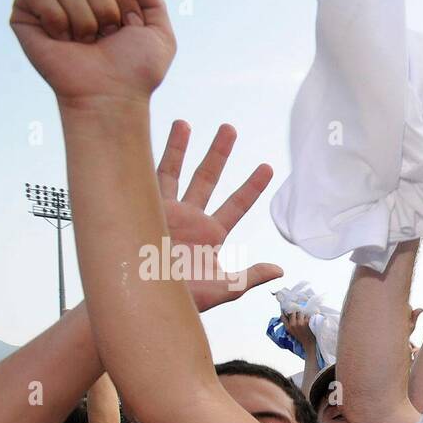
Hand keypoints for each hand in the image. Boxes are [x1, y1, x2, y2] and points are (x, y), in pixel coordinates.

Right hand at [10, 0, 174, 107]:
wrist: (111, 97)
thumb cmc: (136, 71)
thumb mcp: (160, 34)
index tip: (129, 27)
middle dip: (105, 8)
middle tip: (106, 37)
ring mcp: (50, 7)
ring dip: (83, 19)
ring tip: (85, 43)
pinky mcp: (25, 16)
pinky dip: (55, 18)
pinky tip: (62, 39)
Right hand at [156, 120, 282, 310]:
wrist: (143, 300)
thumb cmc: (183, 300)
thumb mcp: (222, 288)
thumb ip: (249, 276)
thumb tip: (280, 270)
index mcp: (210, 234)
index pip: (236, 204)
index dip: (252, 186)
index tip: (267, 167)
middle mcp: (189, 218)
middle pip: (207, 178)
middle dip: (218, 154)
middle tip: (229, 128)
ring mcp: (165, 211)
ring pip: (175, 172)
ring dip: (180, 147)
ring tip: (185, 122)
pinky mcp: (142, 210)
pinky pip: (145, 178)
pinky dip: (145, 158)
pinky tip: (145, 137)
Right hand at [282, 310, 316, 350]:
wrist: (309, 342)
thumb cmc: (300, 337)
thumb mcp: (291, 332)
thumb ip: (288, 324)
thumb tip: (286, 315)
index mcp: (288, 327)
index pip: (283, 317)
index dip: (285, 314)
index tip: (287, 314)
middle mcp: (293, 324)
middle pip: (292, 313)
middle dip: (295, 314)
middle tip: (298, 317)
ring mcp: (300, 322)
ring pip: (300, 313)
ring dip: (302, 315)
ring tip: (304, 319)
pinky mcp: (307, 322)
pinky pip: (307, 315)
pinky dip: (308, 317)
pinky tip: (308, 321)